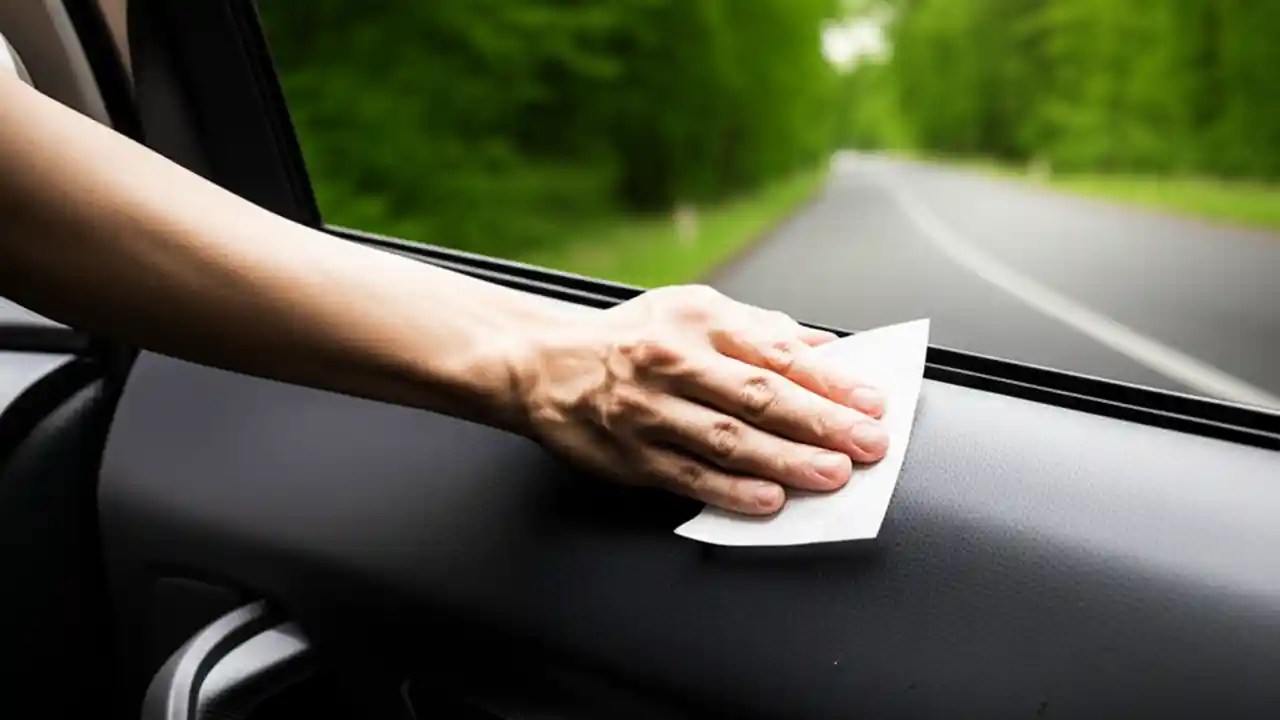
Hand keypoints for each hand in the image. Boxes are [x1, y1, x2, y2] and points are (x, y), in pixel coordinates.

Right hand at [509, 285, 887, 514]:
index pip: (776, 352)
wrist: (544, 365)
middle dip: (821, 422)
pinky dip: (731, 491)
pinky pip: (689, 476)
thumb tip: (825, 348)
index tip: (872, 400)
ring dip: (786, 460)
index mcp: (698, 322)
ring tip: (831, 475)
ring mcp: (651, 412)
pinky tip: (769, 499)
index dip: (829, 379)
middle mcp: (674, 363)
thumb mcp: (694, 310)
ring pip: (727, 440)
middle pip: (759, 395)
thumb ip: (760, 330)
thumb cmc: (630, 339)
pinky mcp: (632, 456)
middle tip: (867, 443)